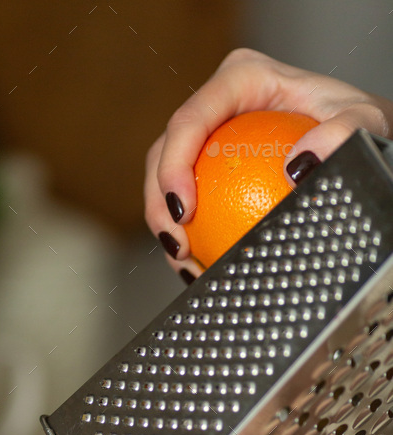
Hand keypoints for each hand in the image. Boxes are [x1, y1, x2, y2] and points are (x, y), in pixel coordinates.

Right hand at [145, 47, 392, 277]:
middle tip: (178, 247)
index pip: (191, 119)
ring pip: (163, 180)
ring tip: (185, 263)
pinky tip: (197, 265)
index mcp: (242, 79)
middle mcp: (219, 106)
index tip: (184, 210)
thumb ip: (343, 133)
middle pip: (163, 151)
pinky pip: (184, 202)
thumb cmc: (358, 125)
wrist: (358, 141)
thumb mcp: (366, 123)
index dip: (174, 165)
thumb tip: (299, 164)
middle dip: (158, 204)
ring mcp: (210, 138)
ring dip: (164, 226)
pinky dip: (186, 235)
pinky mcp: (209, 169)